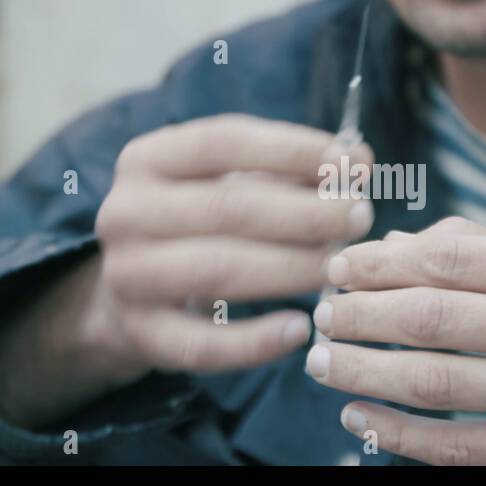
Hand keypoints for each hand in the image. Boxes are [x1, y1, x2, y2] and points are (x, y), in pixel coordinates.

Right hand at [94, 114, 373, 377]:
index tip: (351, 160)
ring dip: (291, 268)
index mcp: (146, 160)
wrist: (128, 293)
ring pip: (220, 271)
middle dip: (306, 213)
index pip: (223, 141)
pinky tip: (300, 330)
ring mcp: (128, 275)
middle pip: (227, 209)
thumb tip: (357, 161)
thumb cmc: (197, 223)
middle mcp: (126, 213)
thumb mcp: (225, 182)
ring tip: (339, 266)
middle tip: (360, 217)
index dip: (293, 149)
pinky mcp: (142, 334)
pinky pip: (204, 344)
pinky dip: (256, 341)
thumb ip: (286, 171)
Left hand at [305, 217, 485, 464]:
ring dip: (362, 371)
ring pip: (435, 386)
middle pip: (434, 320)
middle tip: (321, 313)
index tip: (339, 268)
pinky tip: (355, 414)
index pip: (451, 260)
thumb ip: (481, 248)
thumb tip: (391, 248)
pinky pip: (453, 450)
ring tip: (320, 360)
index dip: (380, 263)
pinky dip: (394, 433)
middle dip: (360, 316)